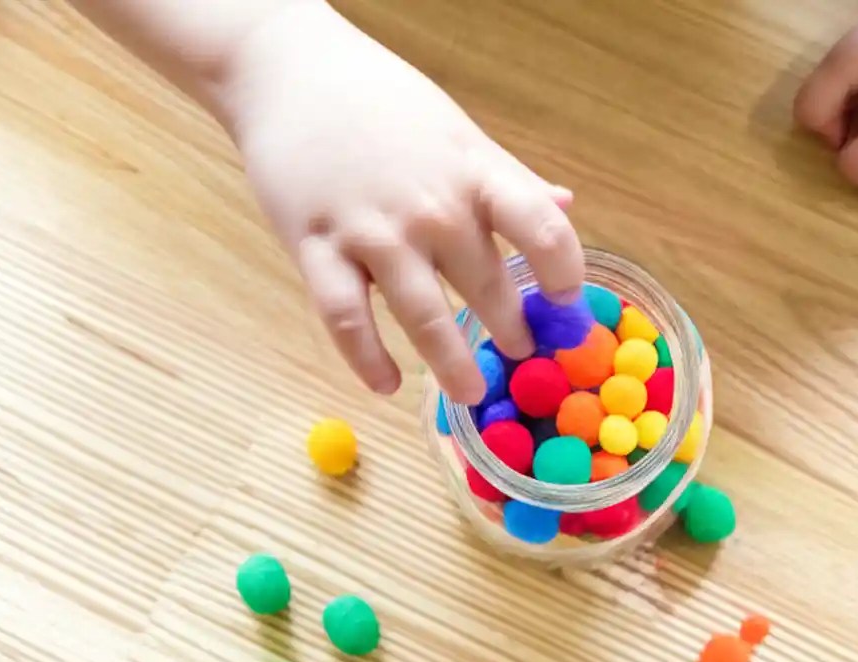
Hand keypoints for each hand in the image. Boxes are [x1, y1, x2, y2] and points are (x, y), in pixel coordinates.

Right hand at [223, 2, 580, 401]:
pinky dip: (367, 359)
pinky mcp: (317, 248)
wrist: (289, 74)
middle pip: (488, 287)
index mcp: (475, 174)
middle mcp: (432, 207)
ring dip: (451, 365)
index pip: (542, 231)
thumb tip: (565, 206)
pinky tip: (385, 384)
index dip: (565, 273)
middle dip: (511, 332)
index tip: (567, 303)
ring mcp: (373, 232)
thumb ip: (511, 179)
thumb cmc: (384, 104)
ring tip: (469, 393)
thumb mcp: (460, 133)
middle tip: (521, 356)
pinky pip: (347, 320)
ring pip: (422, 319)